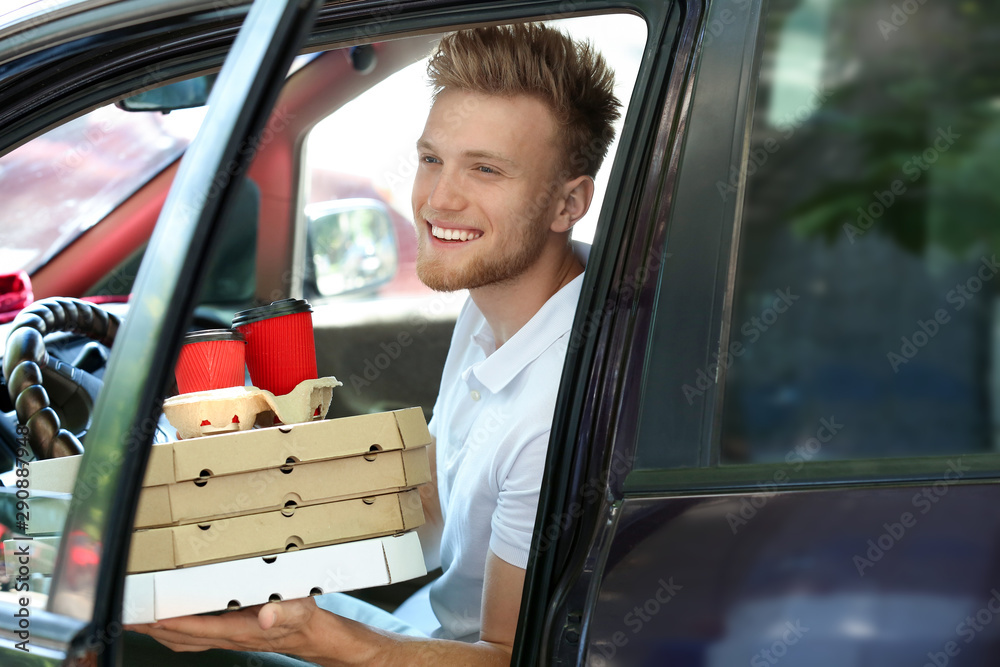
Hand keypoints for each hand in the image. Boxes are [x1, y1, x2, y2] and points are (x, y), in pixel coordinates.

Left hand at [126, 597, 318, 655]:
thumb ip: (282, 611)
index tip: (154, 616)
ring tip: (136, 622)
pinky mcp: (224, 635)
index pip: (202, 628)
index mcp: (241, 629)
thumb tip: (265, 615)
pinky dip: (171, 633)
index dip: (176, 624)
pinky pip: (190, 639)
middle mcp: (228, 637)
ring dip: (157, 633)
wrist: (306, 633)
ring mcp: (223, 639)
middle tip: (131, 617)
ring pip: (182, 641)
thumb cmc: (300, 618)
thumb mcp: (297, 608)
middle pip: (182, 638)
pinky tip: (163, 626)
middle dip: (154, 629)